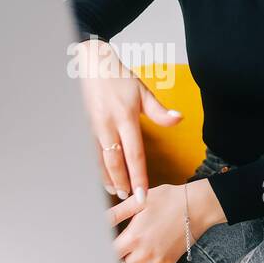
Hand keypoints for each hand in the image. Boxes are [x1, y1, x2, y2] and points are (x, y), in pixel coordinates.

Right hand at [71, 38, 182, 201]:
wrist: (91, 63)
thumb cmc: (119, 77)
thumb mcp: (142, 90)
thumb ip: (159, 111)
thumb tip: (179, 119)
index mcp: (125, 117)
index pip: (134, 155)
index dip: (138, 177)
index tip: (143, 195)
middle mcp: (108, 125)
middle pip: (115, 162)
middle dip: (123, 183)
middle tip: (131, 199)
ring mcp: (93, 127)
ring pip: (100, 160)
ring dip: (108, 178)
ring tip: (117, 192)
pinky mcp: (84, 127)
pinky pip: (91, 153)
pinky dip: (97, 167)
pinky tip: (103, 176)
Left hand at [108, 179, 225, 262]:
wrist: (197, 207)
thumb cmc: (169, 200)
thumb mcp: (139, 201)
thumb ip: (116, 213)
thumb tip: (98, 220)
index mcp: (134, 238)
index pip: (110, 255)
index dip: (103, 253)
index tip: (101, 248)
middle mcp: (145, 254)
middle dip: (115, 260)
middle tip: (114, 251)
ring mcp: (157, 261)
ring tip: (127, 254)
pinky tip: (144, 253)